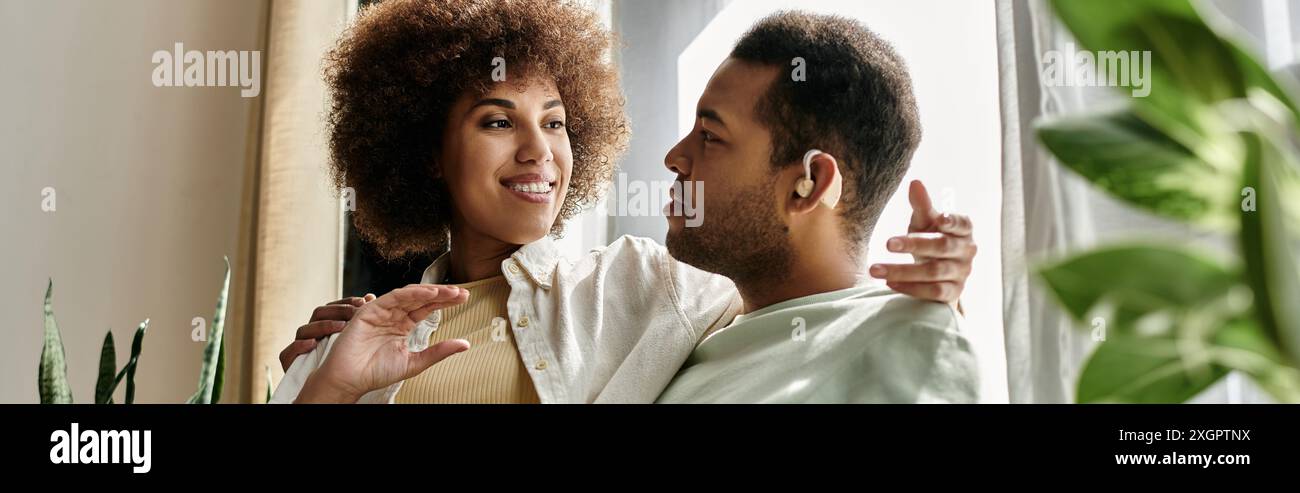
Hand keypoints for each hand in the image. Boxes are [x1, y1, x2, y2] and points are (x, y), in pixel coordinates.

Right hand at [279, 293, 376, 371]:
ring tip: (340, 327)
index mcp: (325, 325)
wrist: (330, 390)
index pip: (333, 307)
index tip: (363, 302)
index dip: (347, 302)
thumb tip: (371, 297)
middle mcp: (311, 332)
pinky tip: (312, 344)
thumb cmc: (343, 364)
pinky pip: (288, 352)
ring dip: (322, 326)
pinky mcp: (290, 361)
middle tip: (355, 313)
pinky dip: (299, 346)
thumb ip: (359, 319)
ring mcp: (299, 346)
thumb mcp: (354, 340)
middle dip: (338, 311)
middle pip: (318, 313)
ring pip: (303, 329)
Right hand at [295, 285, 470, 402]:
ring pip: (409, 295)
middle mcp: (393, 315)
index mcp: (402, 325)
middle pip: (421, 299)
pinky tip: (428, 293)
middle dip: (442, 294)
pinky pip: (393, 297)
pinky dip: (412, 293)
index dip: (445, 301)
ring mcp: (381, 311)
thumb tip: (465, 344)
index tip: (464, 298)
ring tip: (450, 291)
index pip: (427, 308)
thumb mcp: (415, 362)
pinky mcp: (369, 311)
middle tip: (462, 292)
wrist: (350, 379)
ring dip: (430, 291)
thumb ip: (438, 351)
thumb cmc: (376, 373)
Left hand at [869, 180, 975, 304]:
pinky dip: (911, 288)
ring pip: (933, 272)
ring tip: (875, 269)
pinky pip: (933, 292)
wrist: (938, 274)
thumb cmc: (931, 238)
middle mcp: (966, 251)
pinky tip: (890, 283)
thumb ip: (922, 205)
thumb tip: (915, 183)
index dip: (953, 221)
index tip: (941, 218)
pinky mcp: (954, 293)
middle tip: (887, 243)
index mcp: (963, 230)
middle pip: (941, 247)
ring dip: (903, 271)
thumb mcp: (924, 222)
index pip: (962, 224)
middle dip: (914, 245)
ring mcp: (962, 273)